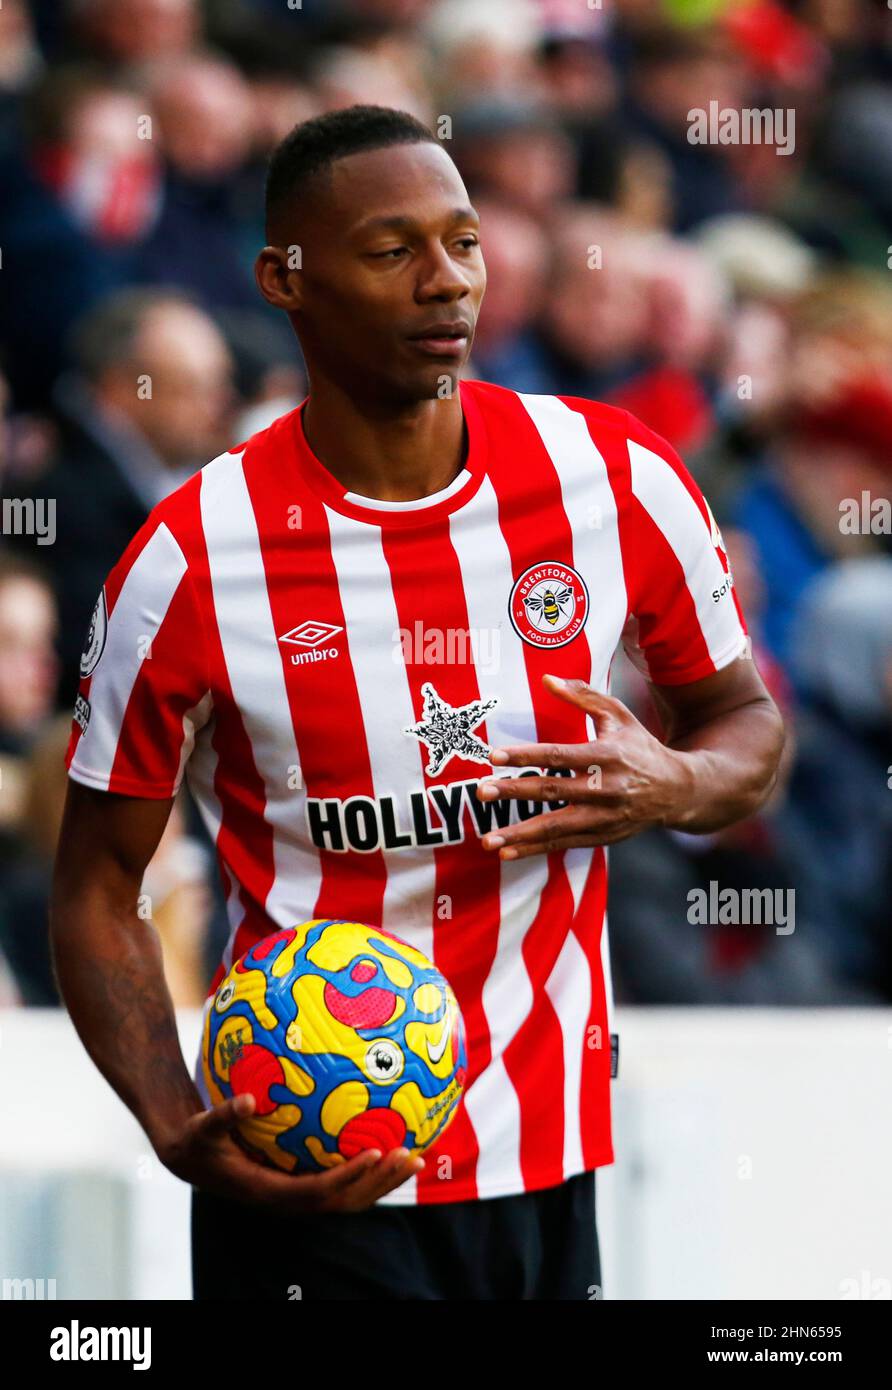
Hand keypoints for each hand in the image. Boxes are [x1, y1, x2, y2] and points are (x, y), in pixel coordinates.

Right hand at [155, 1094, 423, 1212]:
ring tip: (416, 1157)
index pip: (317, 1191)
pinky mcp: (302, 1183)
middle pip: (345, 1201)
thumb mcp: (202, 1127)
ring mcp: (298, 1194)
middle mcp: (288, 1199)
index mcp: (268, 1190)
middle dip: (379, 1182)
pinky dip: (369, 1171)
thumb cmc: (196, 1139)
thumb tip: (247, 1100)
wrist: (191, 1156)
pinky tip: (389, 1147)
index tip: (376, 1153)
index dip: (348, 1177)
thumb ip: (223, 1115)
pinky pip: (342, 1183)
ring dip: (383, 1181)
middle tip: (411, 1155)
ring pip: (349, 1197)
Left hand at [477, 674, 690, 860]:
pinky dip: (536, 850)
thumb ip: (584, 696)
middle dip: (515, 792)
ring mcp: (605, 817)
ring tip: (487, 839)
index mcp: (606, 755)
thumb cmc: (640, 747)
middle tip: (482, 791)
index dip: (526, 756)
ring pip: (557, 827)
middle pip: (553, 790)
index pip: (559, 755)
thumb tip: (547, 679)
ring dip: (520, 834)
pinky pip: (564, 844)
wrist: (678, 790)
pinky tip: (507, 852)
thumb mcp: (618, 715)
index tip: (495, 755)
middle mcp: (606, 789)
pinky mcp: (603, 837)